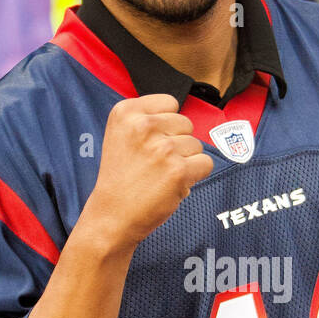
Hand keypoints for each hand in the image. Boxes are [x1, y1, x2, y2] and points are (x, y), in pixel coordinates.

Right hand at [85, 94, 212, 250]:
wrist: (112, 215)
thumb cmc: (121, 178)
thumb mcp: (122, 135)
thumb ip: (148, 119)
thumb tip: (184, 119)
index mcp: (126, 112)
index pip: (170, 102)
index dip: (166, 124)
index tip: (150, 142)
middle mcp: (143, 126)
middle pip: (186, 123)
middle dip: (177, 142)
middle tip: (154, 163)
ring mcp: (163, 148)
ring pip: (196, 144)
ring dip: (185, 160)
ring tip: (161, 175)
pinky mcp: (178, 170)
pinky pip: (205, 163)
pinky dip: (196, 175)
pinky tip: (174, 183)